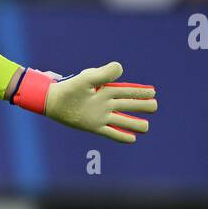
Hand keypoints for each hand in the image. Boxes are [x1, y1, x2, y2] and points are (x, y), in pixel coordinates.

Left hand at [14, 61, 157, 142]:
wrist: (53, 101)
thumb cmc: (69, 87)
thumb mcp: (87, 78)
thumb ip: (104, 73)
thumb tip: (121, 69)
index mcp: (106, 90)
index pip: (127, 91)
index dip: (140, 91)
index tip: (153, 92)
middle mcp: (105, 103)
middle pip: (128, 105)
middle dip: (141, 106)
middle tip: (154, 106)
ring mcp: (100, 116)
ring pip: (122, 120)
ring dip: (134, 123)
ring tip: (147, 127)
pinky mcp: (94, 126)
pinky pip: (110, 133)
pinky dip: (121, 136)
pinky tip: (132, 139)